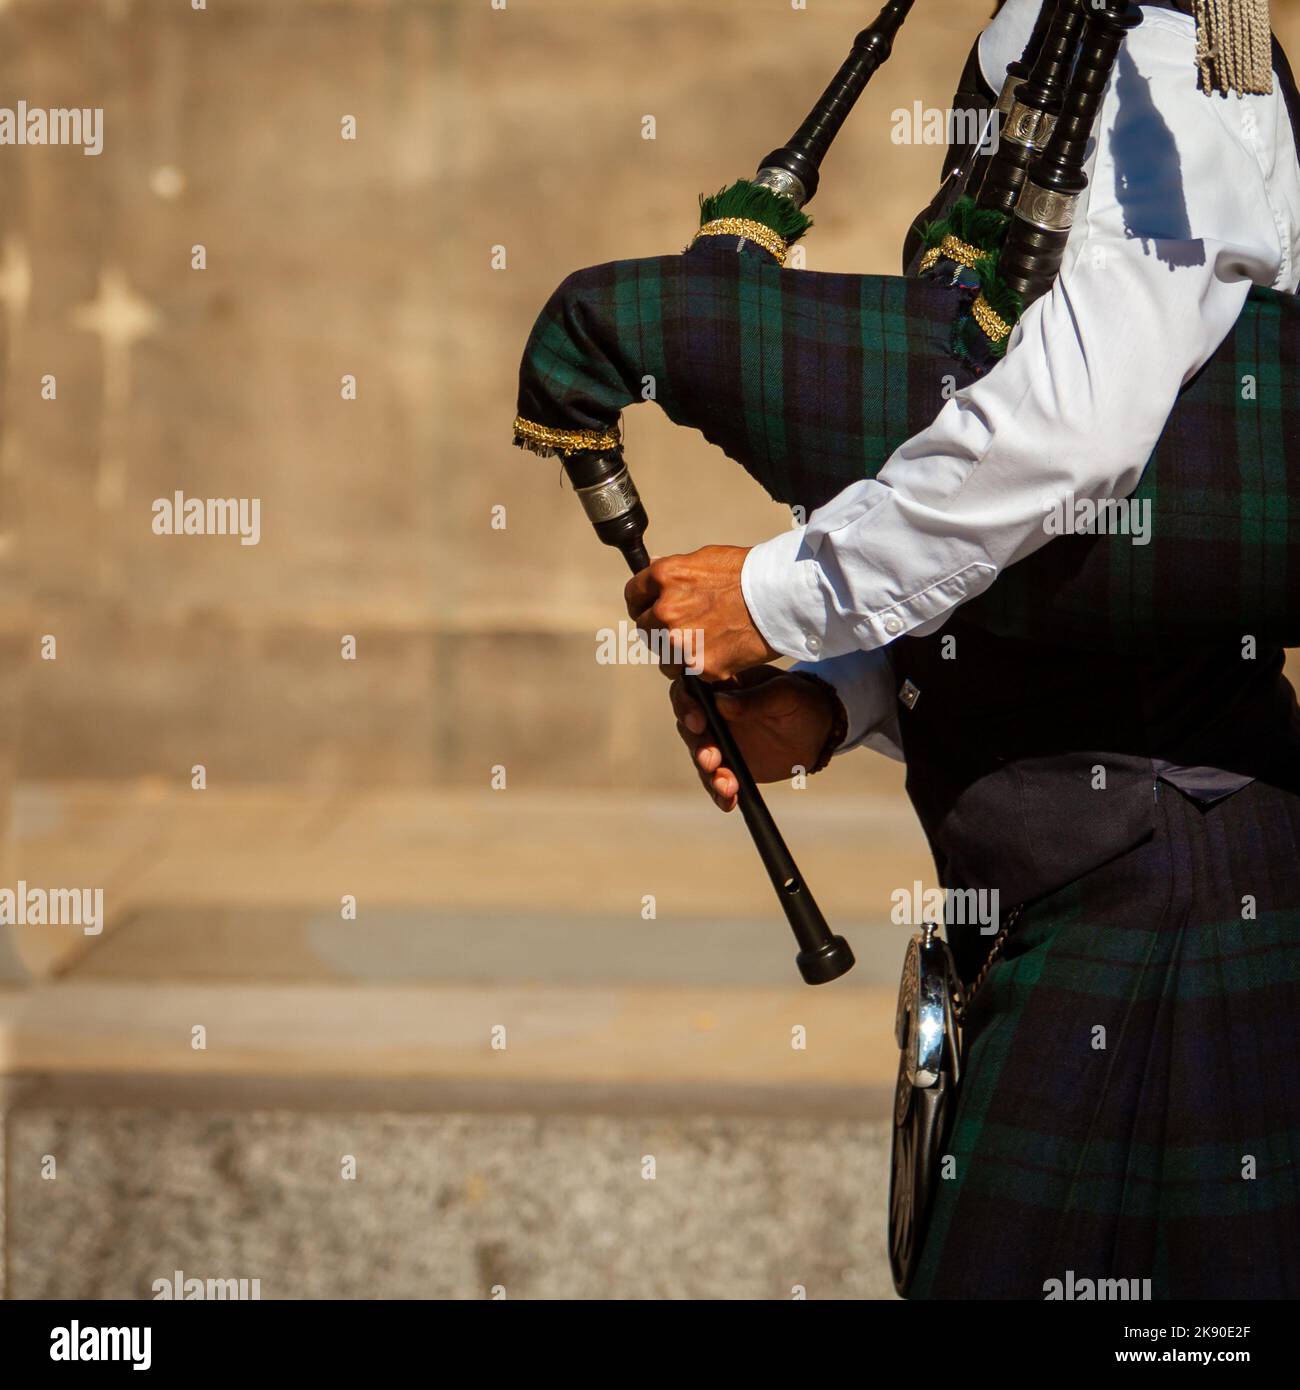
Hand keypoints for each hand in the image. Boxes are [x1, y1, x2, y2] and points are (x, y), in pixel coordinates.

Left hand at [624, 545, 778, 681]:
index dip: (641, 603)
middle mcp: (665, 610)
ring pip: (663, 657)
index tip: (648, 609)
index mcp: (664, 577)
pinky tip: (720, 652)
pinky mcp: (700, 665)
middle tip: (685, 628)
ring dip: (677, 655)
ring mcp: (681, 640)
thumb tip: (652, 565)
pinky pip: (689, 673)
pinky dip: (701, 668)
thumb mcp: (705, 559)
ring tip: (704, 644)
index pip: (633, 595)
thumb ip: (674, 570)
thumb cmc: (748, 573)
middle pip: (645, 628)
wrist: (781, 597)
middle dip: (659, 630)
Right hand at [670, 666, 836, 811]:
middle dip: (699, 746)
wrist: (818, 731)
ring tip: (728, 787)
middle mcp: (712, 713)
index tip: (699, 723)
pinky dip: (719, 793)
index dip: (686, 706)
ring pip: (701, 758)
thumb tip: (719, 702)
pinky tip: (729, 802)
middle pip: (690, 728)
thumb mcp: (784, 694)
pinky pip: (716, 780)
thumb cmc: (801, 701)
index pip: (690, 691)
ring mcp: (719, 741)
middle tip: (713, 760)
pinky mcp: (729, 766)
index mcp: (721, 686)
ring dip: (710, 774)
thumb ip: (754, 698)